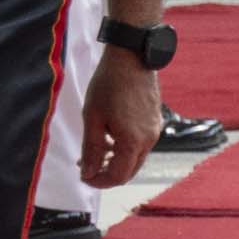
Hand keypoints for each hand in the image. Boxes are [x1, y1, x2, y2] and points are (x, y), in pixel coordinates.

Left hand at [80, 55, 164, 190]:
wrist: (131, 57)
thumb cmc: (109, 84)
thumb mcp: (92, 118)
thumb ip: (91, 150)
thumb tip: (88, 174)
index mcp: (133, 142)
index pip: (118, 177)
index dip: (99, 182)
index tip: (83, 176)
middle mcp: (149, 140)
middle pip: (129, 171)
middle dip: (107, 173)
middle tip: (86, 167)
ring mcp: (154, 130)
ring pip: (135, 158)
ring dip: (116, 160)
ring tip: (96, 150)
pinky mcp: (155, 121)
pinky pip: (140, 144)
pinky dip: (125, 148)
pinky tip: (110, 135)